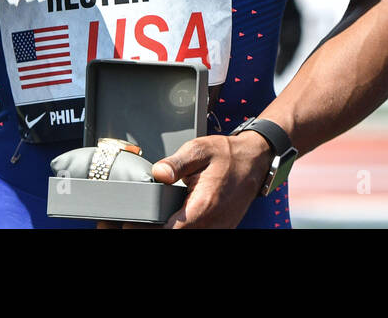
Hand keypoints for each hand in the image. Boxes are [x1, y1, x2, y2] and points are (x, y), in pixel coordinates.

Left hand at [146, 132, 275, 228]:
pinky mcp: (220, 230)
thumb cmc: (228, 155)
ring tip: (155, 218)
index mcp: (204, 206)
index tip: (133, 223)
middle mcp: (212, 224)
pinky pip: (198, 233)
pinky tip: (173, 219)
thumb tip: (158, 173)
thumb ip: (176, 163)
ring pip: (187, 236)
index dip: (150, 229)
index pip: (171, 231)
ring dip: (170, 228)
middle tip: (137, 220)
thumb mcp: (199, 150)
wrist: (255, 161)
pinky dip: (183, 228)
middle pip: (177, 236)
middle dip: (156, 228)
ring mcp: (218, 230)